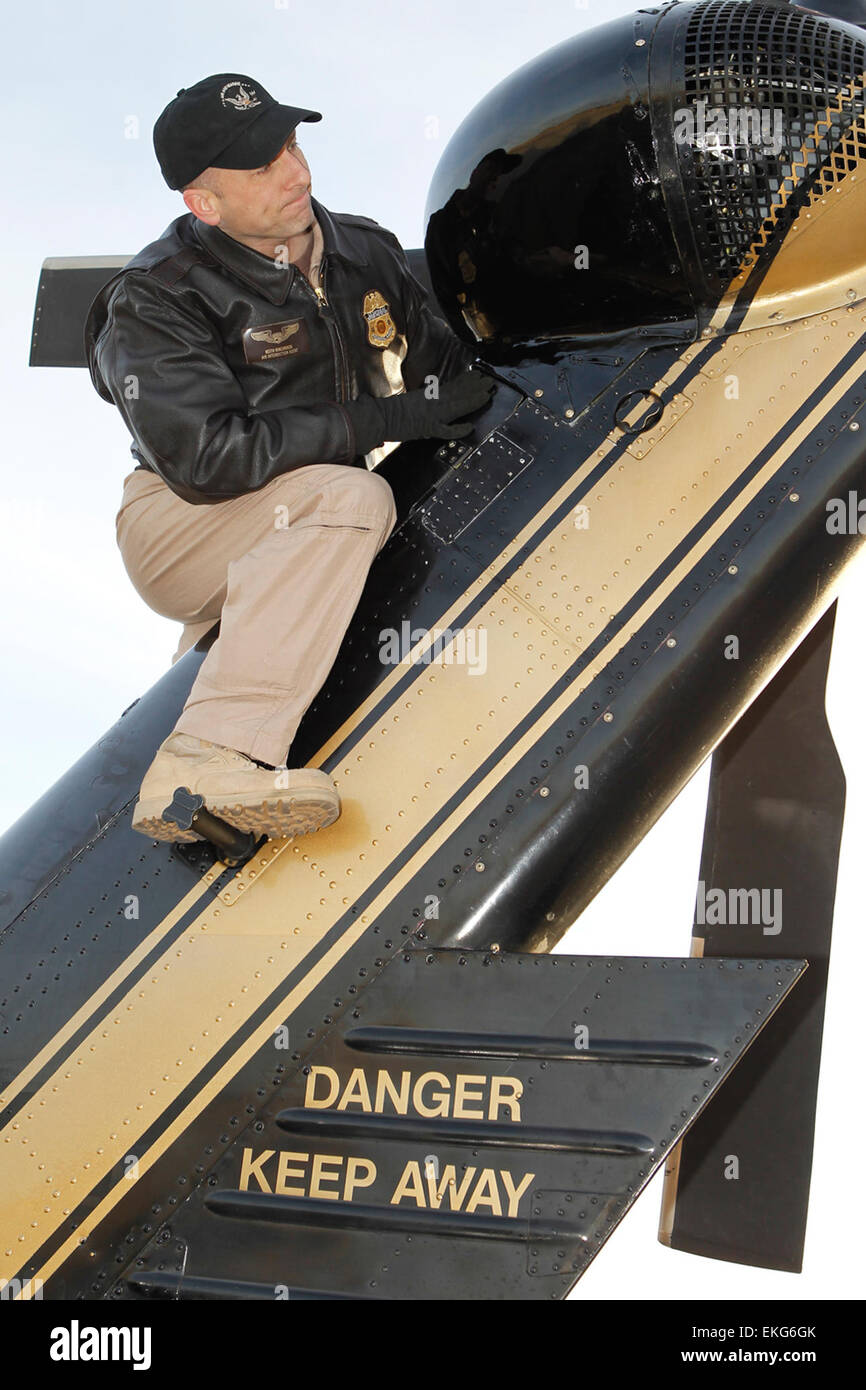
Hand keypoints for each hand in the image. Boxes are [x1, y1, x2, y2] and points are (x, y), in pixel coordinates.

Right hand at [342, 367, 495, 453]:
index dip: (466, 380)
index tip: (476, 375)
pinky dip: (458, 429)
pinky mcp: (428, 428)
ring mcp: (431, 415)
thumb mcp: (408, 400)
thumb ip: (420, 397)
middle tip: (489, 382)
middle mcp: (431, 402)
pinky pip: (446, 429)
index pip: (451, 385)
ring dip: (474, 400)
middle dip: (475, 387)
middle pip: (458, 393)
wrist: (377, 417)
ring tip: (487, 394)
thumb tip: (429, 393)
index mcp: (427, 395)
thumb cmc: (387, 410)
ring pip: (457, 406)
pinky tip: (470, 427)